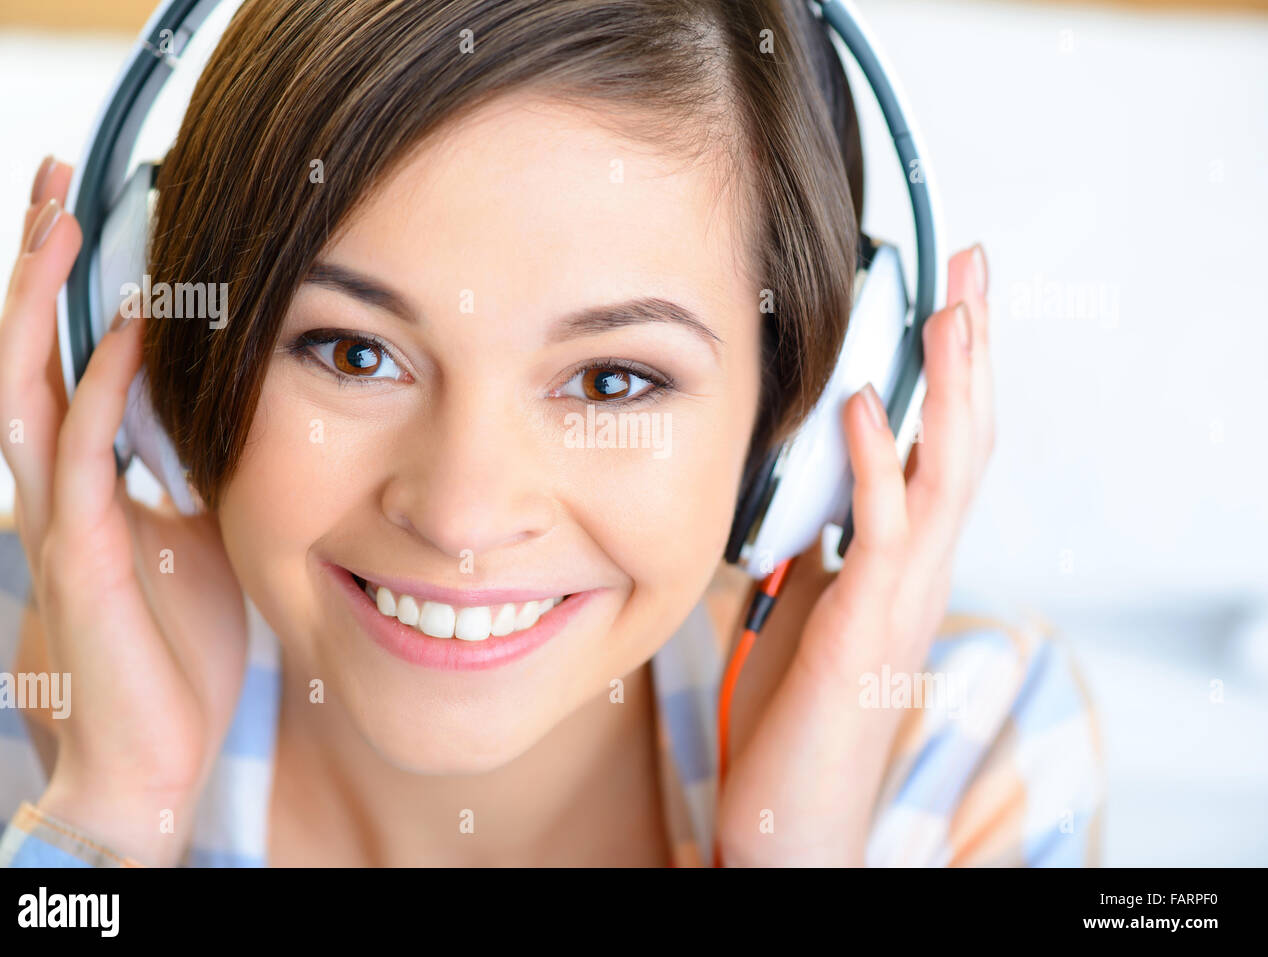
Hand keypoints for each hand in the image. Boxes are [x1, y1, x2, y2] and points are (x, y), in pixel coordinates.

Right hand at [0, 157, 249, 865]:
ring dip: (38, 301)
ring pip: (23, 388)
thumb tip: (239, 415)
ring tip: (59, 219)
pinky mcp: (84, 558)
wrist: (155, 756)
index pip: (61, 366)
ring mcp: (63, 521)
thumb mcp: (204, 541)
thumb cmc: (179, 652)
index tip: (95, 217)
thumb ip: (203, 477)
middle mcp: (61, 491)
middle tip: (48, 175)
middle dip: (29, 266)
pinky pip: (85, 453)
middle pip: (20, 352)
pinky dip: (103, 385)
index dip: (66, 293)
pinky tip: (128, 328)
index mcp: (89, 485)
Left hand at [716, 244, 993, 865]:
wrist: (798, 809)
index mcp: (910, 559)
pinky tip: (867, 405)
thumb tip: (808, 485)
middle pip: (969, 440)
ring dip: (952, 388)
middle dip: (973, 349)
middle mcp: (923, 571)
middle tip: (973, 265)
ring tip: (950, 309)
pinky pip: (883, 531)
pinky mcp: (869, 627)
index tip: (954, 295)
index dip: (959, 367)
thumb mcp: (815, 598)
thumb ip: (824, 540)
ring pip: (949, 474)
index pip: (947, 445)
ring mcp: (905, 598)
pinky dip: (877, 462)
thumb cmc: (805, 708)